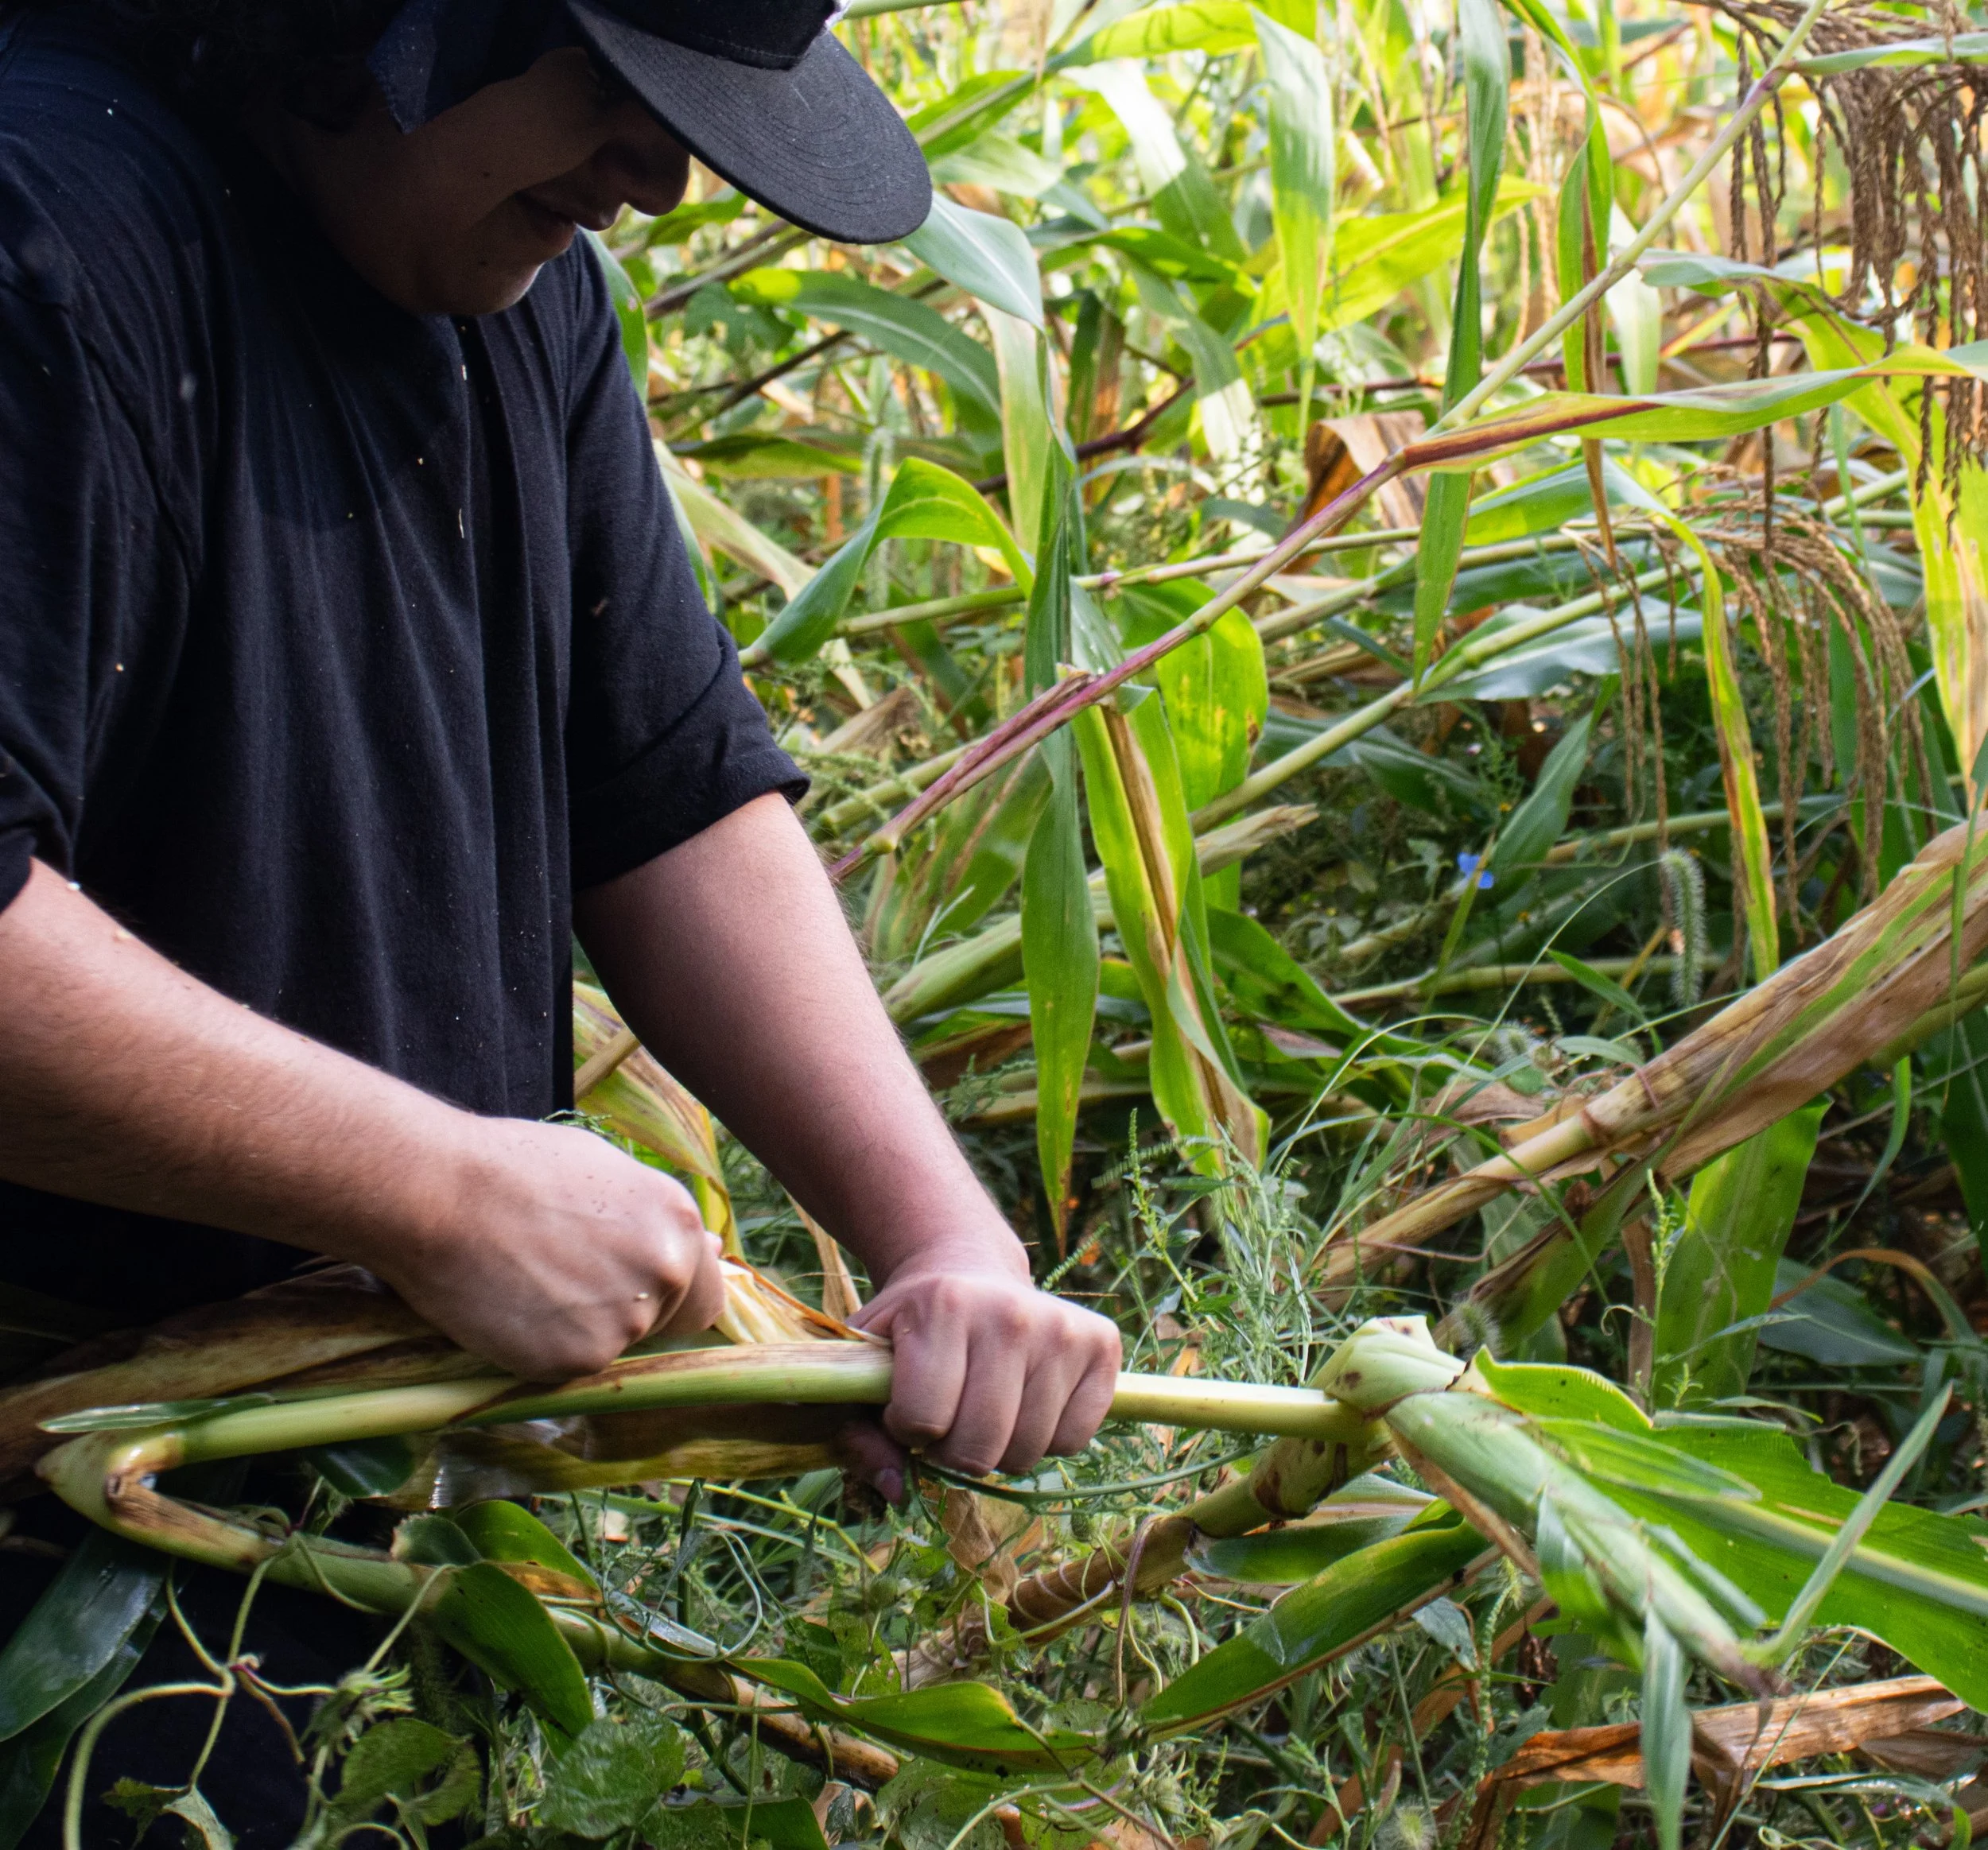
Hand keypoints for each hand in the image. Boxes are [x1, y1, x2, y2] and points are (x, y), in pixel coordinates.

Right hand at [380, 1117, 724, 1380]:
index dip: (671, 1293)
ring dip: (581, 1326)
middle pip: (664, 1322)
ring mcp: (626, 1321)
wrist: (439, 1194)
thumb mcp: (604, 1171)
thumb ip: (655, 1219)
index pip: (705, 1289)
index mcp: (677, 1223)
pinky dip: (543, 1347)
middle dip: (626, 1310)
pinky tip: (511, 1305)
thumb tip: (707, 1248)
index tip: (632, 1287)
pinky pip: (569, 1364)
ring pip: (614, 1344)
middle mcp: (666, 1274)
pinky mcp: (578, 1359)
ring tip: (528, 1280)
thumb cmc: (512, 1168)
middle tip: (565, 1278)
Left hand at [849, 1241, 1121, 1479]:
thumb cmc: (911, 1328)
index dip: (906, 1427)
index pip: (922, 1419)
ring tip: (984, 1406)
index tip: (905, 1403)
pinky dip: (1045, 1439)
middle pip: (978, 1447)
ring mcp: (1063, 1328)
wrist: (969, 1272)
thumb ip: (858, 1431)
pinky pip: (1074, 1440)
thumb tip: (895, 1491)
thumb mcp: (864, 1365)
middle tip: (947, 1416)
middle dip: (952, 1450)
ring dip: (999, 1449)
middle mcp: (1011, 1313)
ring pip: (1028, 1451)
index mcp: (944, 1305)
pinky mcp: (1102, 1343)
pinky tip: (1025, 1402)